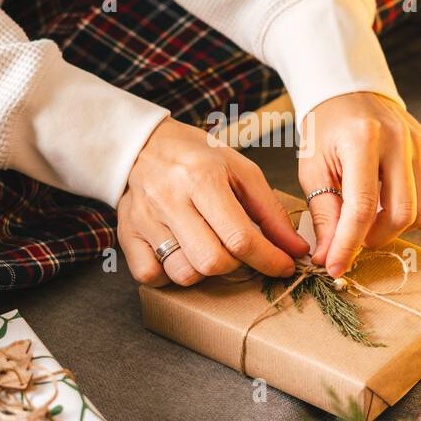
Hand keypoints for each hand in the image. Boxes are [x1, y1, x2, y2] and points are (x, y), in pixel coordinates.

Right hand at [117, 118, 308, 285]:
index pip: (240, 237)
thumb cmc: (197, 157)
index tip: (284, 266)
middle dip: (236, 266)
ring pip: (183, 273)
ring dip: (204, 271)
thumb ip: (270, 211)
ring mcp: (144, 219)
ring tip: (208, 247)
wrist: (143, 144)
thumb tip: (295, 250)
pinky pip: (150, 276)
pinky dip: (170, 274)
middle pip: (212, 262)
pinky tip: (181, 254)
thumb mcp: (241, 171)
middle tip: (238, 251)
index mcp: (201, 177)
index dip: (269, 259)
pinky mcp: (126, 233)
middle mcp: (169, 199)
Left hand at [299, 93, 420, 276]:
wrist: (348, 94)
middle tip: (356, 237)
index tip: (334, 267)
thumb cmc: (327, 132)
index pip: (361, 207)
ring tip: (376, 220)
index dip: (348, 245)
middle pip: (401, 213)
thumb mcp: (313, 169)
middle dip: (375, 238)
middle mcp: (400, 141)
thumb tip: (328, 258)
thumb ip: (324, 214)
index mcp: (363, 141)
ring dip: (400, 229)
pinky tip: (407, 214)